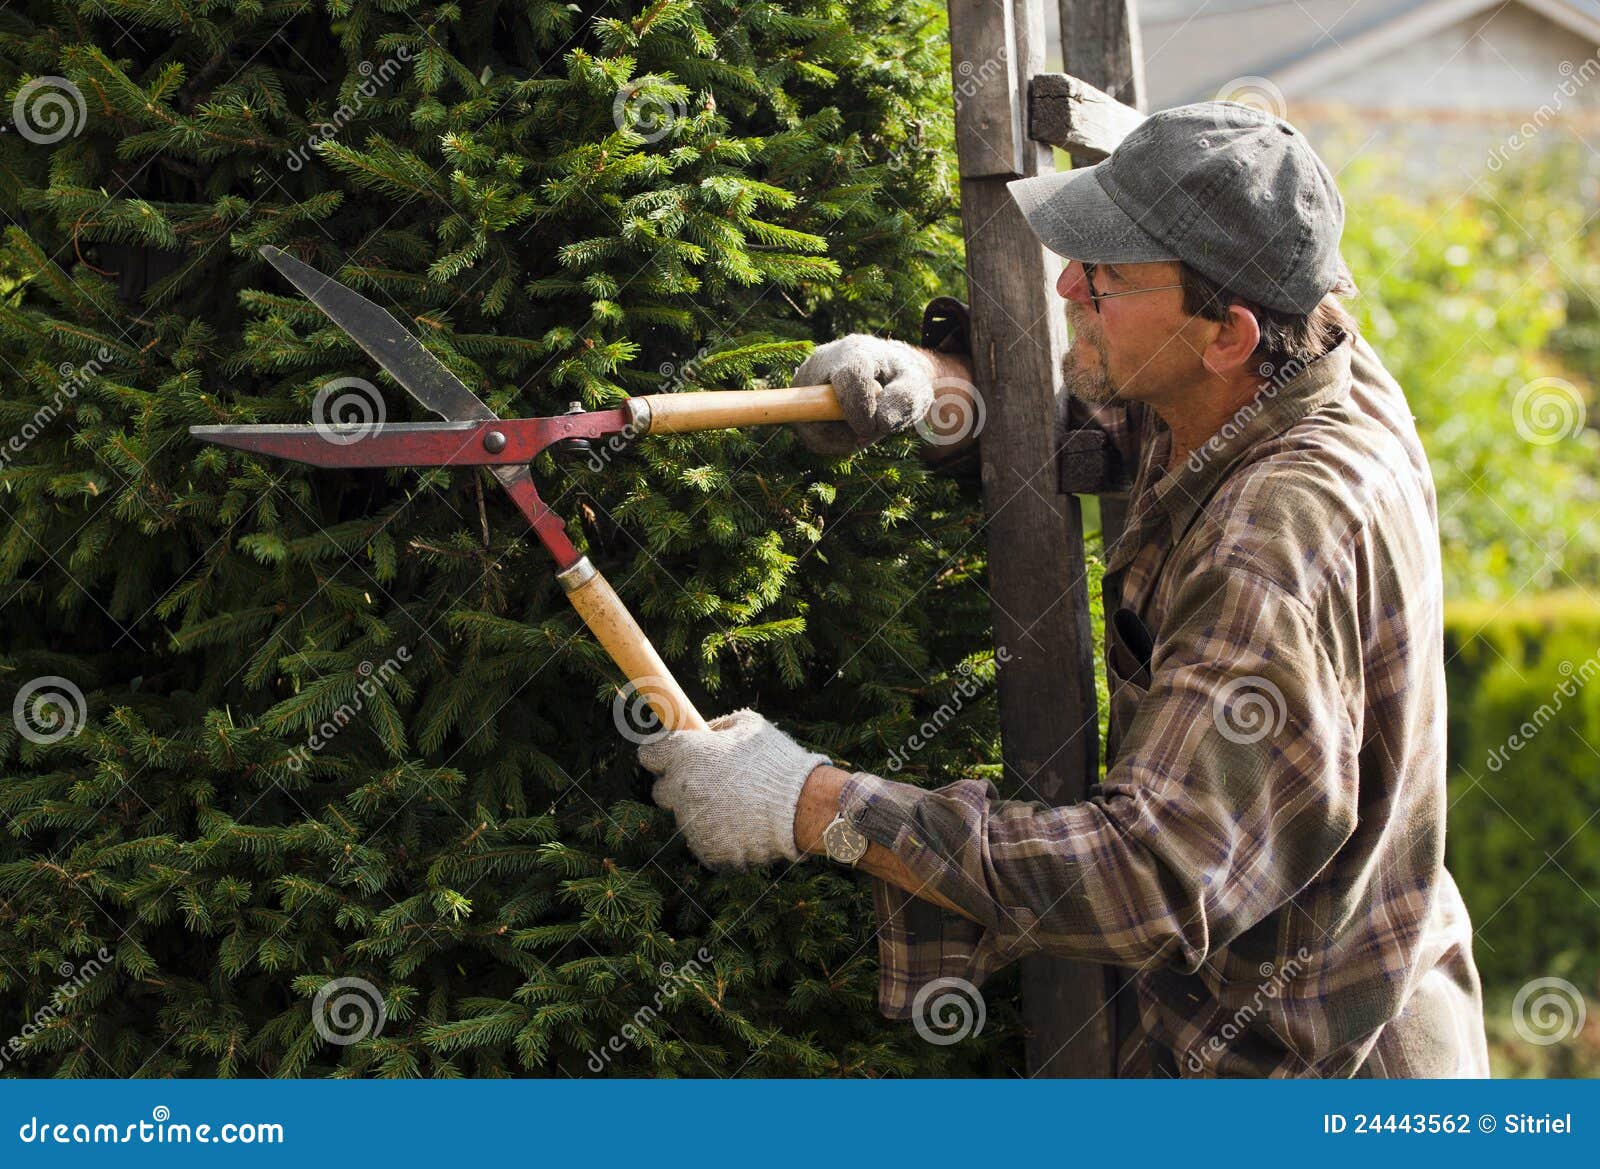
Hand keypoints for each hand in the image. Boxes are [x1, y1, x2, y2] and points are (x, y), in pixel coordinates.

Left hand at [638, 708, 830, 869]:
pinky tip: (745, 826)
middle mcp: (681, 790)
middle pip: (663, 791)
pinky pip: (704, 842)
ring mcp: (692, 824)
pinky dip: (719, 837)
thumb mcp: (749, 725)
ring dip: (704, 813)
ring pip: (686, 819)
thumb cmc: (777, 761)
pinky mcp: (706, 850)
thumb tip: (704, 731)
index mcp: (685, 755)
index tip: (674, 756)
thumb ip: (718, 726)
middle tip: (712, 783)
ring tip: (741, 807)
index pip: (649, 754)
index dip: (662, 754)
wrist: (803, 806)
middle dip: (681, 786)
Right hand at [791, 335, 935, 454]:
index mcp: (856, 351)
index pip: (849, 377)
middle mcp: (822, 360)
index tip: (871, 429)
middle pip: (817, 405)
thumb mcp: (916, 386)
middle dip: (844, 431)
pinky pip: (809, 434)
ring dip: (840, 439)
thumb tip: (879, 423)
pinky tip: (848, 430)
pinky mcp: (798, 400)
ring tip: (863, 428)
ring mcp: (805, 380)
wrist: (884, 373)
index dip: (858, 408)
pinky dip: (831, 442)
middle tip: (869, 434)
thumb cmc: (900, 379)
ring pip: (810, 425)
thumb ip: (905, 400)